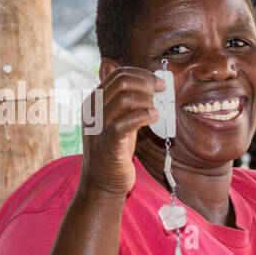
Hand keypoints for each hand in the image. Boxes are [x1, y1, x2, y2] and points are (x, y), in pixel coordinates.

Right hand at [80, 66, 160, 197]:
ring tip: (156, 110)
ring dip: (147, 101)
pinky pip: (126, 123)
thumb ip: (124, 99)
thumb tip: (138, 77)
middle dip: (147, 84)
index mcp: (95, 100)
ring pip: (125, 99)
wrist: (102, 181)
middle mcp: (93, 109)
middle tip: (162, 93)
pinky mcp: (107, 142)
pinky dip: (144, 117)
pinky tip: (154, 118)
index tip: (159, 84)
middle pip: (122, 81)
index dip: (142, 74)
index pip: (118, 73)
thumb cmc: (115, 149)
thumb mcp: (118, 119)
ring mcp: (98, 126)